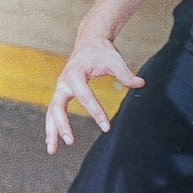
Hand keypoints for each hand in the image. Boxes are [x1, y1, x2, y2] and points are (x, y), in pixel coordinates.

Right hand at [45, 38, 143, 153]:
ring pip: (51, 113)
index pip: (85, 97)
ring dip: (51, 131)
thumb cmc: (102, 51)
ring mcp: (60, 89)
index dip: (96, 113)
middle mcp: (63, 82)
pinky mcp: (61, 93)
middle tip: (71, 142)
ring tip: (52, 151)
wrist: (89, 42)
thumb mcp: (114, 60)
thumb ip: (126, 73)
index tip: (106, 128)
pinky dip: (52, 127)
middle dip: (63, 125)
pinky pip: (53, 112)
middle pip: (57, 107)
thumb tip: (141, 84)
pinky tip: (52, 142)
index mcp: (75, 74)